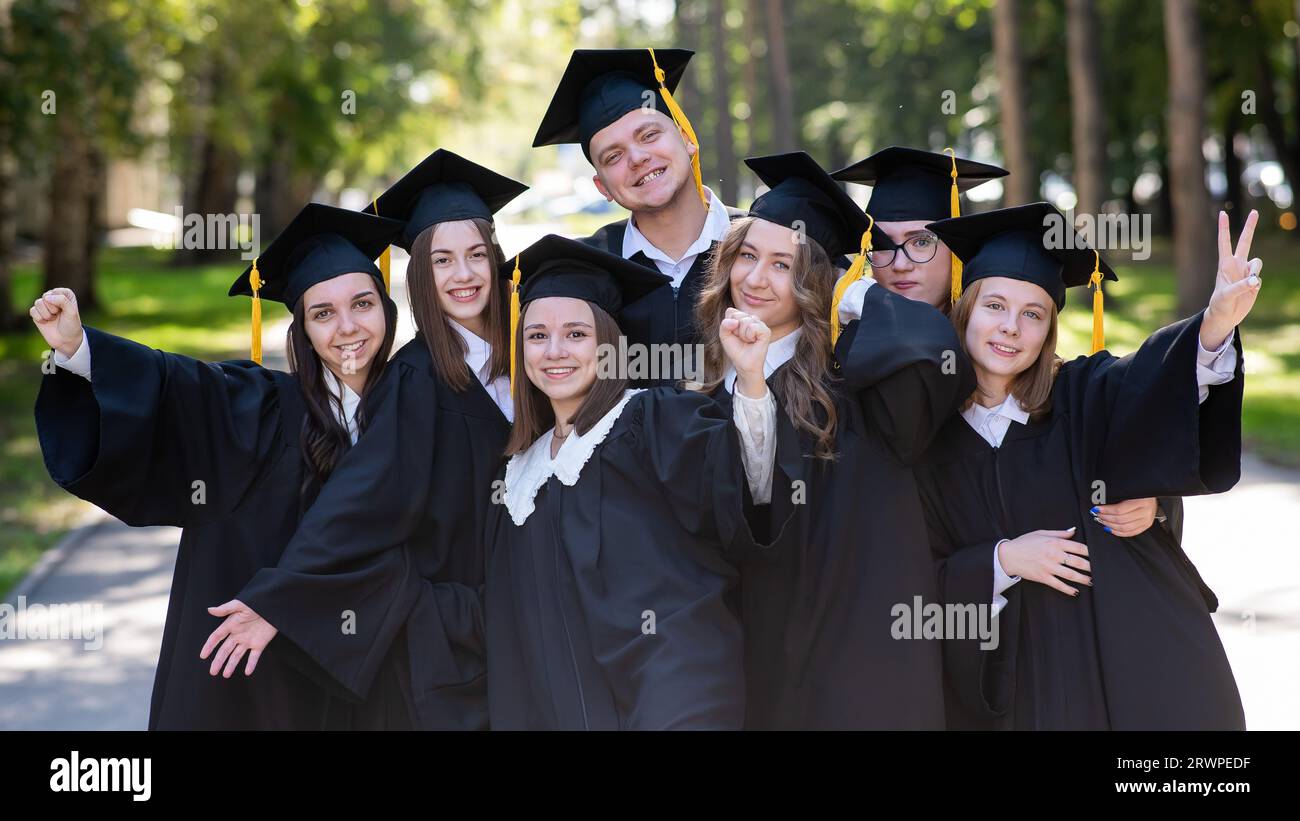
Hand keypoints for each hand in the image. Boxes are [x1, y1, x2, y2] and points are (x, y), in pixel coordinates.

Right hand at [29, 288, 83, 357]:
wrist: (66, 340)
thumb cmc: (71, 325)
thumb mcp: (72, 312)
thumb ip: (62, 301)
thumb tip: (46, 297)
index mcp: (65, 294)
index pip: (56, 292)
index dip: (61, 303)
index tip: (66, 310)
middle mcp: (54, 297)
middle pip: (46, 296)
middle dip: (53, 309)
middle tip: (59, 315)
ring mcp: (44, 304)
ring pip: (38, 303)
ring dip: (47, 314)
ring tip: (53, 319)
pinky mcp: (36, 312)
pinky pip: (32, 311)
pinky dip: (40, 318)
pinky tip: (46, 322)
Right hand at [200, 599, 277, 677]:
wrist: (275, 605)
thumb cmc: (258, 602)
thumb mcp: (241, 605)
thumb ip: (226, 609)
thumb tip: (209, 610)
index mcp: (231, 625)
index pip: (217, 637)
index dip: (209, 646)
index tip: (203, 656)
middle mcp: (238, 635)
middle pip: (225, 650)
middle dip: (218, 661)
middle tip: (212, 672)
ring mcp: (248, 640)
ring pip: (237, 655)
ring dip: (231, 665)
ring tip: (225, 675)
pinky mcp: (260, 643)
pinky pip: (254, 656)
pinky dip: (251, 664)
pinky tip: (247, 672)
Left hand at [720, 307, 771, 397]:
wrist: (743, 364)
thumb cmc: (736, 350)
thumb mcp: (724, 336)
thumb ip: (724, 325)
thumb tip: (735, 321)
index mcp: (742, 318)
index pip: (731, 311)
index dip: (728, 324)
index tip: (733, 334)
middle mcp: (752, 318)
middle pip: (737, 315)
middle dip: (735, 330)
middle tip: (741, 339)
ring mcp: (760, 324)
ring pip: (745, 321)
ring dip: (742, 334)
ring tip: (747, 341)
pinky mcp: (766, 331)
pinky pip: (753, 327)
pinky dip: (750, 336)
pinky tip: (753, 341)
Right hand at [998, 527, 1089, 596]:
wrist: (1008, 555)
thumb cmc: (1024, 543)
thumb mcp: (1041, 533)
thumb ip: (1059, 533)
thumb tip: (1074, 531)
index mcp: (1054, 542)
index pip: (1079, 547)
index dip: (1091, 552)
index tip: (1097, 556)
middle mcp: (1053, 555)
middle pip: (1078, 562)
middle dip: (1091, 567)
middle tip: (1098, 570)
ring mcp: (1048, 567)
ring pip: (1071, 575)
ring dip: (1083, 579)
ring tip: (1090, 581)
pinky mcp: (1043, 577)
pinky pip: (1059, 585)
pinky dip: (1068, 589)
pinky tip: (1075, 591)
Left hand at [1091, 497, 1157, 536]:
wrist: (1153, 494)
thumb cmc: (1139, 491)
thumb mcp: (1130, 490)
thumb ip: (1117, 496)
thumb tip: (1100, 501)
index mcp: (1141, 500)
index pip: (1120, 509)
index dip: (1106, 510)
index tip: (1096, 509)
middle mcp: (1146, 511)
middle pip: (1121, 519)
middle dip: (1106, 518)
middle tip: (1097, 514)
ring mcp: (1147, 520)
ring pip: (1125, 527)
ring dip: (1110, 525)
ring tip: (1102, 521)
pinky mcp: (1146, 526)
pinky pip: (1131, 533)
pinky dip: (1118, 532)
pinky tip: (1110, 529)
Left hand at [1202, 209, 1261, 349]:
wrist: (1226, 316)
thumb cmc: (1219, 304)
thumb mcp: (1226, 296)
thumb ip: (1241, 287)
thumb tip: (1255, 280)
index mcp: (1225, 265)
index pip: (1224, 242)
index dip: (1224, 228)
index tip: (1223, 213)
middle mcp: (1236, 265)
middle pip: (1245, 242)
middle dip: (1250, 227)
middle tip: (1254, 211)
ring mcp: (1246, 272)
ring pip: (1257, 262)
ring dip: (1255, 271)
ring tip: (1248, 284)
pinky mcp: (1254, 281)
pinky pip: (1259, 277)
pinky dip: (1256, 283)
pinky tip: (1250, 291)